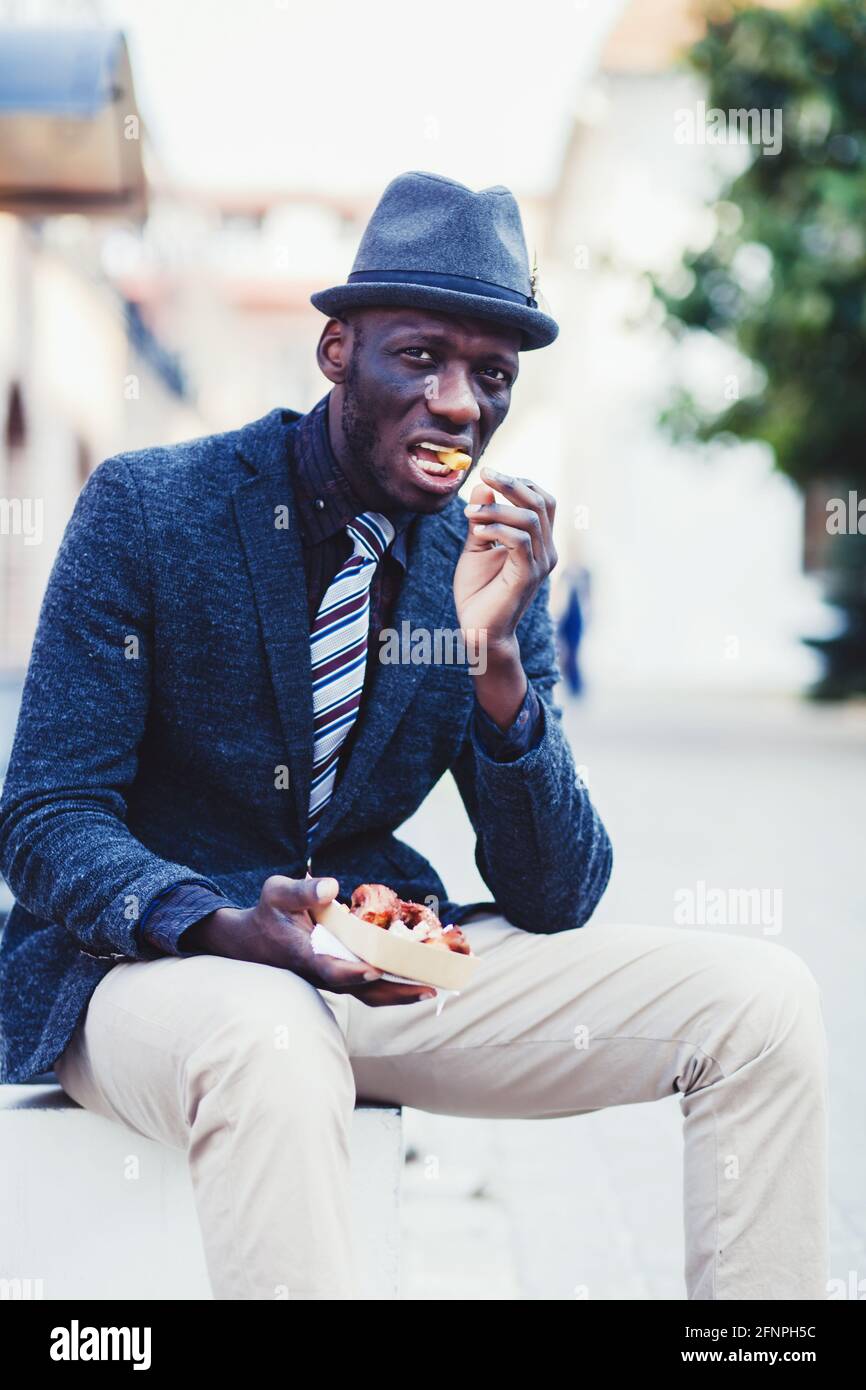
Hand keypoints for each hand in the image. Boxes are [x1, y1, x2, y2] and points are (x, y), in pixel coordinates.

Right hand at [180, 875, 435, 1005]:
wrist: (252, 941)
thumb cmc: (267, 913)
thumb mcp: (276, 892)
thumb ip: (302, 890)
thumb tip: (332, 887)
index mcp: (305, 956)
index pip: (332, 969)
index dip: (353, 972)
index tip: (375, 970)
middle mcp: (322, 973)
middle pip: (362, 992)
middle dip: (395, 993)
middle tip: (429, 991)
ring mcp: (332, 977)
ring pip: (369, 994)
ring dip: (399, 993)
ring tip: (432, 990)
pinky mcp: (340, 975)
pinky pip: (369, 986)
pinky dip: (393, 983)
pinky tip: (418, 975)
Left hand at [454, 465, 557, 660]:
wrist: (479, 630)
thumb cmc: (478, 591)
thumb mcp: (476, 546)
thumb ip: (482, 518)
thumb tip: (483, 486)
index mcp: (539, 542)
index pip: (542, 500)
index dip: (519, 482)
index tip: (488, 474)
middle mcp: (546, 551)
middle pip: (541, 503)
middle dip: (511, 484)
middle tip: (484, 474)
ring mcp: (540, 564)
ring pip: (530, 519)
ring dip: (497, 509)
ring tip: (469, 514)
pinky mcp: (528, 576)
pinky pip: (519, 542)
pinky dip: (496, 530)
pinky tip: (476, 532)